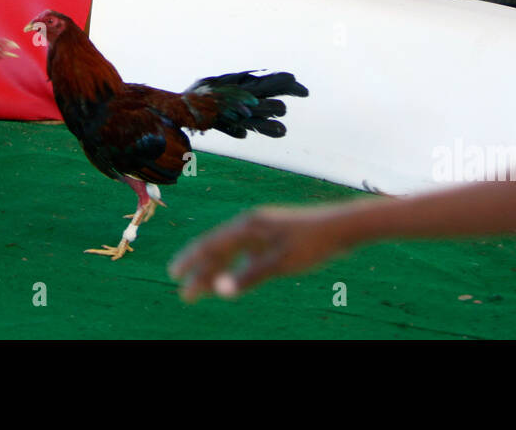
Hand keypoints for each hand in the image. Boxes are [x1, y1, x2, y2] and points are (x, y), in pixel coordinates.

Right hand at [169, 206, 346, 301]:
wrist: (342, 227)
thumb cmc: (312, 243)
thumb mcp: (280, 263)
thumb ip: (248, 276)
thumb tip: (219, 290)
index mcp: (249, 226)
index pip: (212, 244)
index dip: (192, 260)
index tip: (174, 275)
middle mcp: (252, 224)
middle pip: (218, 249)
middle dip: (200, 271)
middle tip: (184, 293)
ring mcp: (263, 229)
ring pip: (231, 251)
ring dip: (216, 270)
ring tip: (203, 288)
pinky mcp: (274, 235)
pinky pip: (245, 252)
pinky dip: (234, 266)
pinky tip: (233, 276)